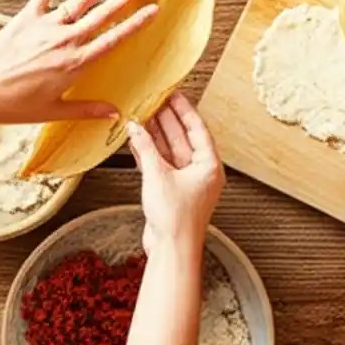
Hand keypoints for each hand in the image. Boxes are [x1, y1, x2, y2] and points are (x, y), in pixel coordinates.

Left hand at [0, 0, 157, 125]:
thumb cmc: (13, 106)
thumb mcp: (54, 111)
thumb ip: (87, 109)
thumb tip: (115, 114)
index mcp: (75, 64)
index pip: (113, 40)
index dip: (134, 24)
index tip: (150, 11)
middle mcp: (64, 41)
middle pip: (101, 15)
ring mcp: (45, 28)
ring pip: (79, 2)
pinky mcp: (24, 19)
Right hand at [127, 93, 224, 253]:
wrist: (170, 250)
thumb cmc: (176, 219)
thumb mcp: (158, 176)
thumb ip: (146, 148)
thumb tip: (136, 128)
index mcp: (209, 165)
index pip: (197, 129)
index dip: (184, 110)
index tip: (173, 94)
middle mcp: (200, 172)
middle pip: (183, 138)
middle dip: (167, 120)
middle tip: (154, 101)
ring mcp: (186, 182)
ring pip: (170, 151)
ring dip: (156, 135)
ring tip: (142, 116)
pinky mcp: (171, 191)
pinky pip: (161, 165)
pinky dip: (149, 153)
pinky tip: (137, 140)